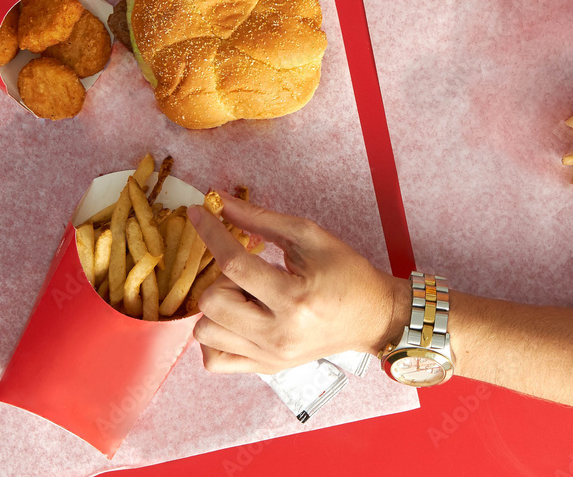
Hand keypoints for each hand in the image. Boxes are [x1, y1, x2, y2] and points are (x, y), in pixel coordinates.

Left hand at [189, 194, 409, 373]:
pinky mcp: (267, 368)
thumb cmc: (347, 273)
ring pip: (205, 333)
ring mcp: (271, 356)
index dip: (211, 233)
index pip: (235, 265)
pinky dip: (215, 336)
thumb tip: (220, 203)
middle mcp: (279, 334)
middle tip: (246, 269)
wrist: (373, 316)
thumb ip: (262, 219)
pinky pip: (214, 360)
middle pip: (213, 303)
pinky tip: (235, 318)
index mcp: (295, 297)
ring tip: (245, 296)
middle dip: (220, 277)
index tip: (199, 214)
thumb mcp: (310, 236)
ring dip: (217, 306)